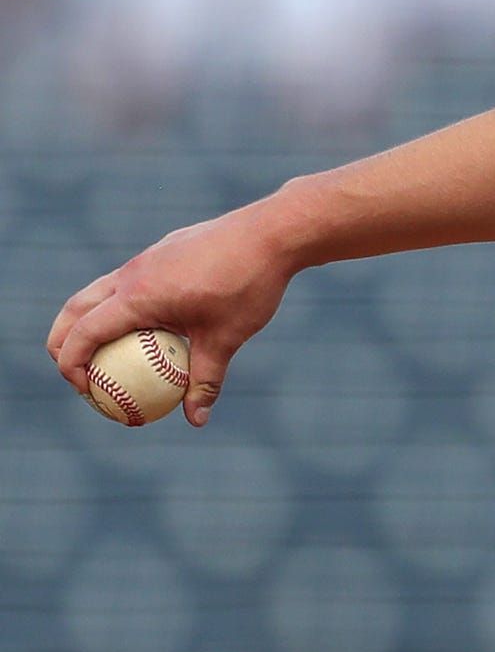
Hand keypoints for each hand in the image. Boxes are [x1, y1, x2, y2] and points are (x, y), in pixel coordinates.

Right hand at [47, 207, 293, 426]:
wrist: (273, 232)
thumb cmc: (249, 285)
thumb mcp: (227, 337)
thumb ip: (206, 380)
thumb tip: (196, 420)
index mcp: (137, 296)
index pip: (82, 333)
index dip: (71, 366)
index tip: (84, 392)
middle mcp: (132, 273)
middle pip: (75, 309)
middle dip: (63, 343)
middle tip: (79, 374)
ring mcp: (146, 257)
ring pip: (100, 290)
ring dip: (91, 320)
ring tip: (108, 353)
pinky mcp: (163, 250)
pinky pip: (128, 279)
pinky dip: (121, 304)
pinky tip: (151, 324)